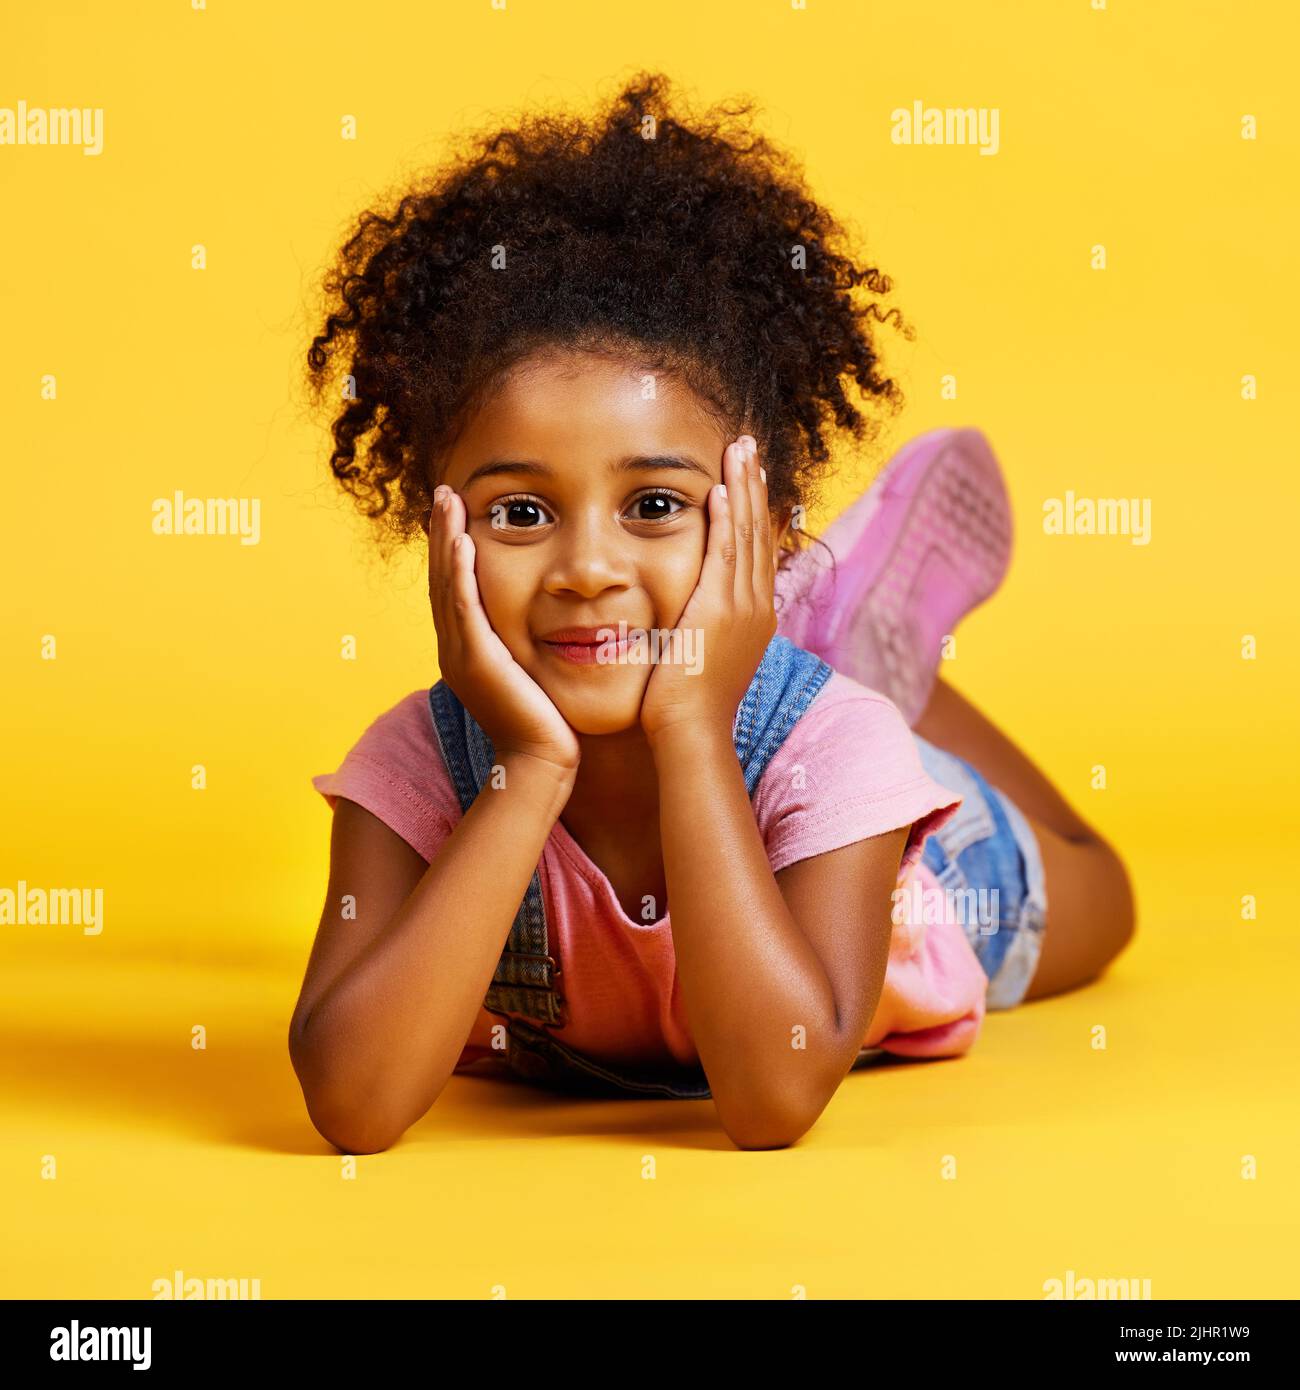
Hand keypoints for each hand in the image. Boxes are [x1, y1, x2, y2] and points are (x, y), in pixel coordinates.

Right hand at [427, 485, 580, 772]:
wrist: (541, 762)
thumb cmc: (548, 722)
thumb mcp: (532, 673)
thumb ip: (528, 646)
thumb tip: (548, 622)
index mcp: (466, 650)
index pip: (453, 587)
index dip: (451, 548)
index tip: (456, 511)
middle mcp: (455, 649)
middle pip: (441, 578)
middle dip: (442, 533)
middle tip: (444, 492)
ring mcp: (460, 655)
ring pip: (447, 585)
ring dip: (446, 540)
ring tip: (448, 501)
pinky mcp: (475, 661)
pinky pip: (464, 607)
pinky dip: (461, 572)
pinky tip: (464, 542)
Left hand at [639, 435, 777, 745]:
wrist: (691, 733)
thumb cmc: (684, 709)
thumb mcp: (697, 659)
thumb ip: (695, 630)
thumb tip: (681, 618)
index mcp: (753, 618)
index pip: (754, 550)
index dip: (751, 509)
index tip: (745, 477)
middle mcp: (757, 607)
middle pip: (758, 532)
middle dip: (753, 486)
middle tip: (749, 447)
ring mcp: (744, 607)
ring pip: (747, 533)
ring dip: (743, 488)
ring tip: (739, 450)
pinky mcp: (721, 609)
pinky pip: (727, 552)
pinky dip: (727, 518)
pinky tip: (720, 488)